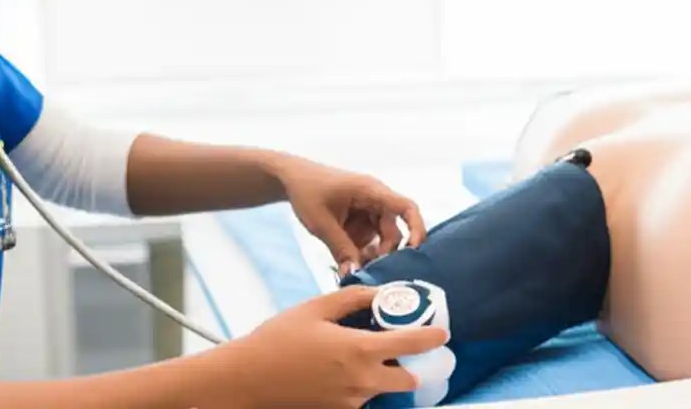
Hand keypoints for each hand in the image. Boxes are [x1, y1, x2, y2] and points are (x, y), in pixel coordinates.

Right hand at [227, 286, 449, 408]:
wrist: (248, 378)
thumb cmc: (278, 340)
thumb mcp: (315, 309)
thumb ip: (352, 299)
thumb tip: (379, 293)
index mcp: (359, 351)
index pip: (410, 344)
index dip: (431, 337)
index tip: (442, 332)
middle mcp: (362, 381)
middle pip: (408, 380)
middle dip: (410, 365)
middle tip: (398, 349)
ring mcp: (351, 402)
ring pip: (383, 390)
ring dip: (381, 375)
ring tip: (358, 356)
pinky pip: (362, 399)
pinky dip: (361, 386)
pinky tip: (339, 371)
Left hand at [273, 155, 426, 276]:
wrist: (290, 179)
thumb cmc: (306, 191)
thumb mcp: (321, 223)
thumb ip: (341, 249)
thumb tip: (355, 275)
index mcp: (371, 191)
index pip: (406, 208)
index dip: (417, 229)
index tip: (416, 252)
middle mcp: (375, 200)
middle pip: (393, 233)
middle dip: (383, 255)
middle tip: (367, 272)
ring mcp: (368, 211)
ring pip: (380, 241)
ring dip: (369, 256)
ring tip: (350, 267)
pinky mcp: (360, 220)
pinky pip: (368, 241)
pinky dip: (360, 252)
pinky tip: (345, 261)